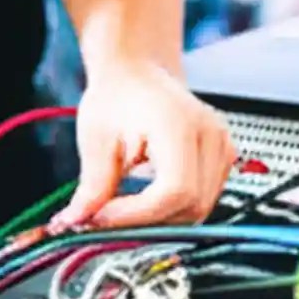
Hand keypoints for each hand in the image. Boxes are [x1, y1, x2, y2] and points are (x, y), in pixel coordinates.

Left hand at [51, 59, 235, 229]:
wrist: (137, 75)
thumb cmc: (117, 97)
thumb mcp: (96, 139)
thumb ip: (93, 185)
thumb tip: (76, 223)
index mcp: (180, 124)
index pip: (174, 190)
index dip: (138, 214)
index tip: (101, 218)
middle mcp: (211, 136)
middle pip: (190, 206)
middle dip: (145, 221)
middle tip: (104, 217)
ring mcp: (222, 149)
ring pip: (197, 210)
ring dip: (157, 219)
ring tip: (121, 205)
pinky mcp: (222, 161)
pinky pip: (200, 202)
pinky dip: (170, 210)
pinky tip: (143, 197)